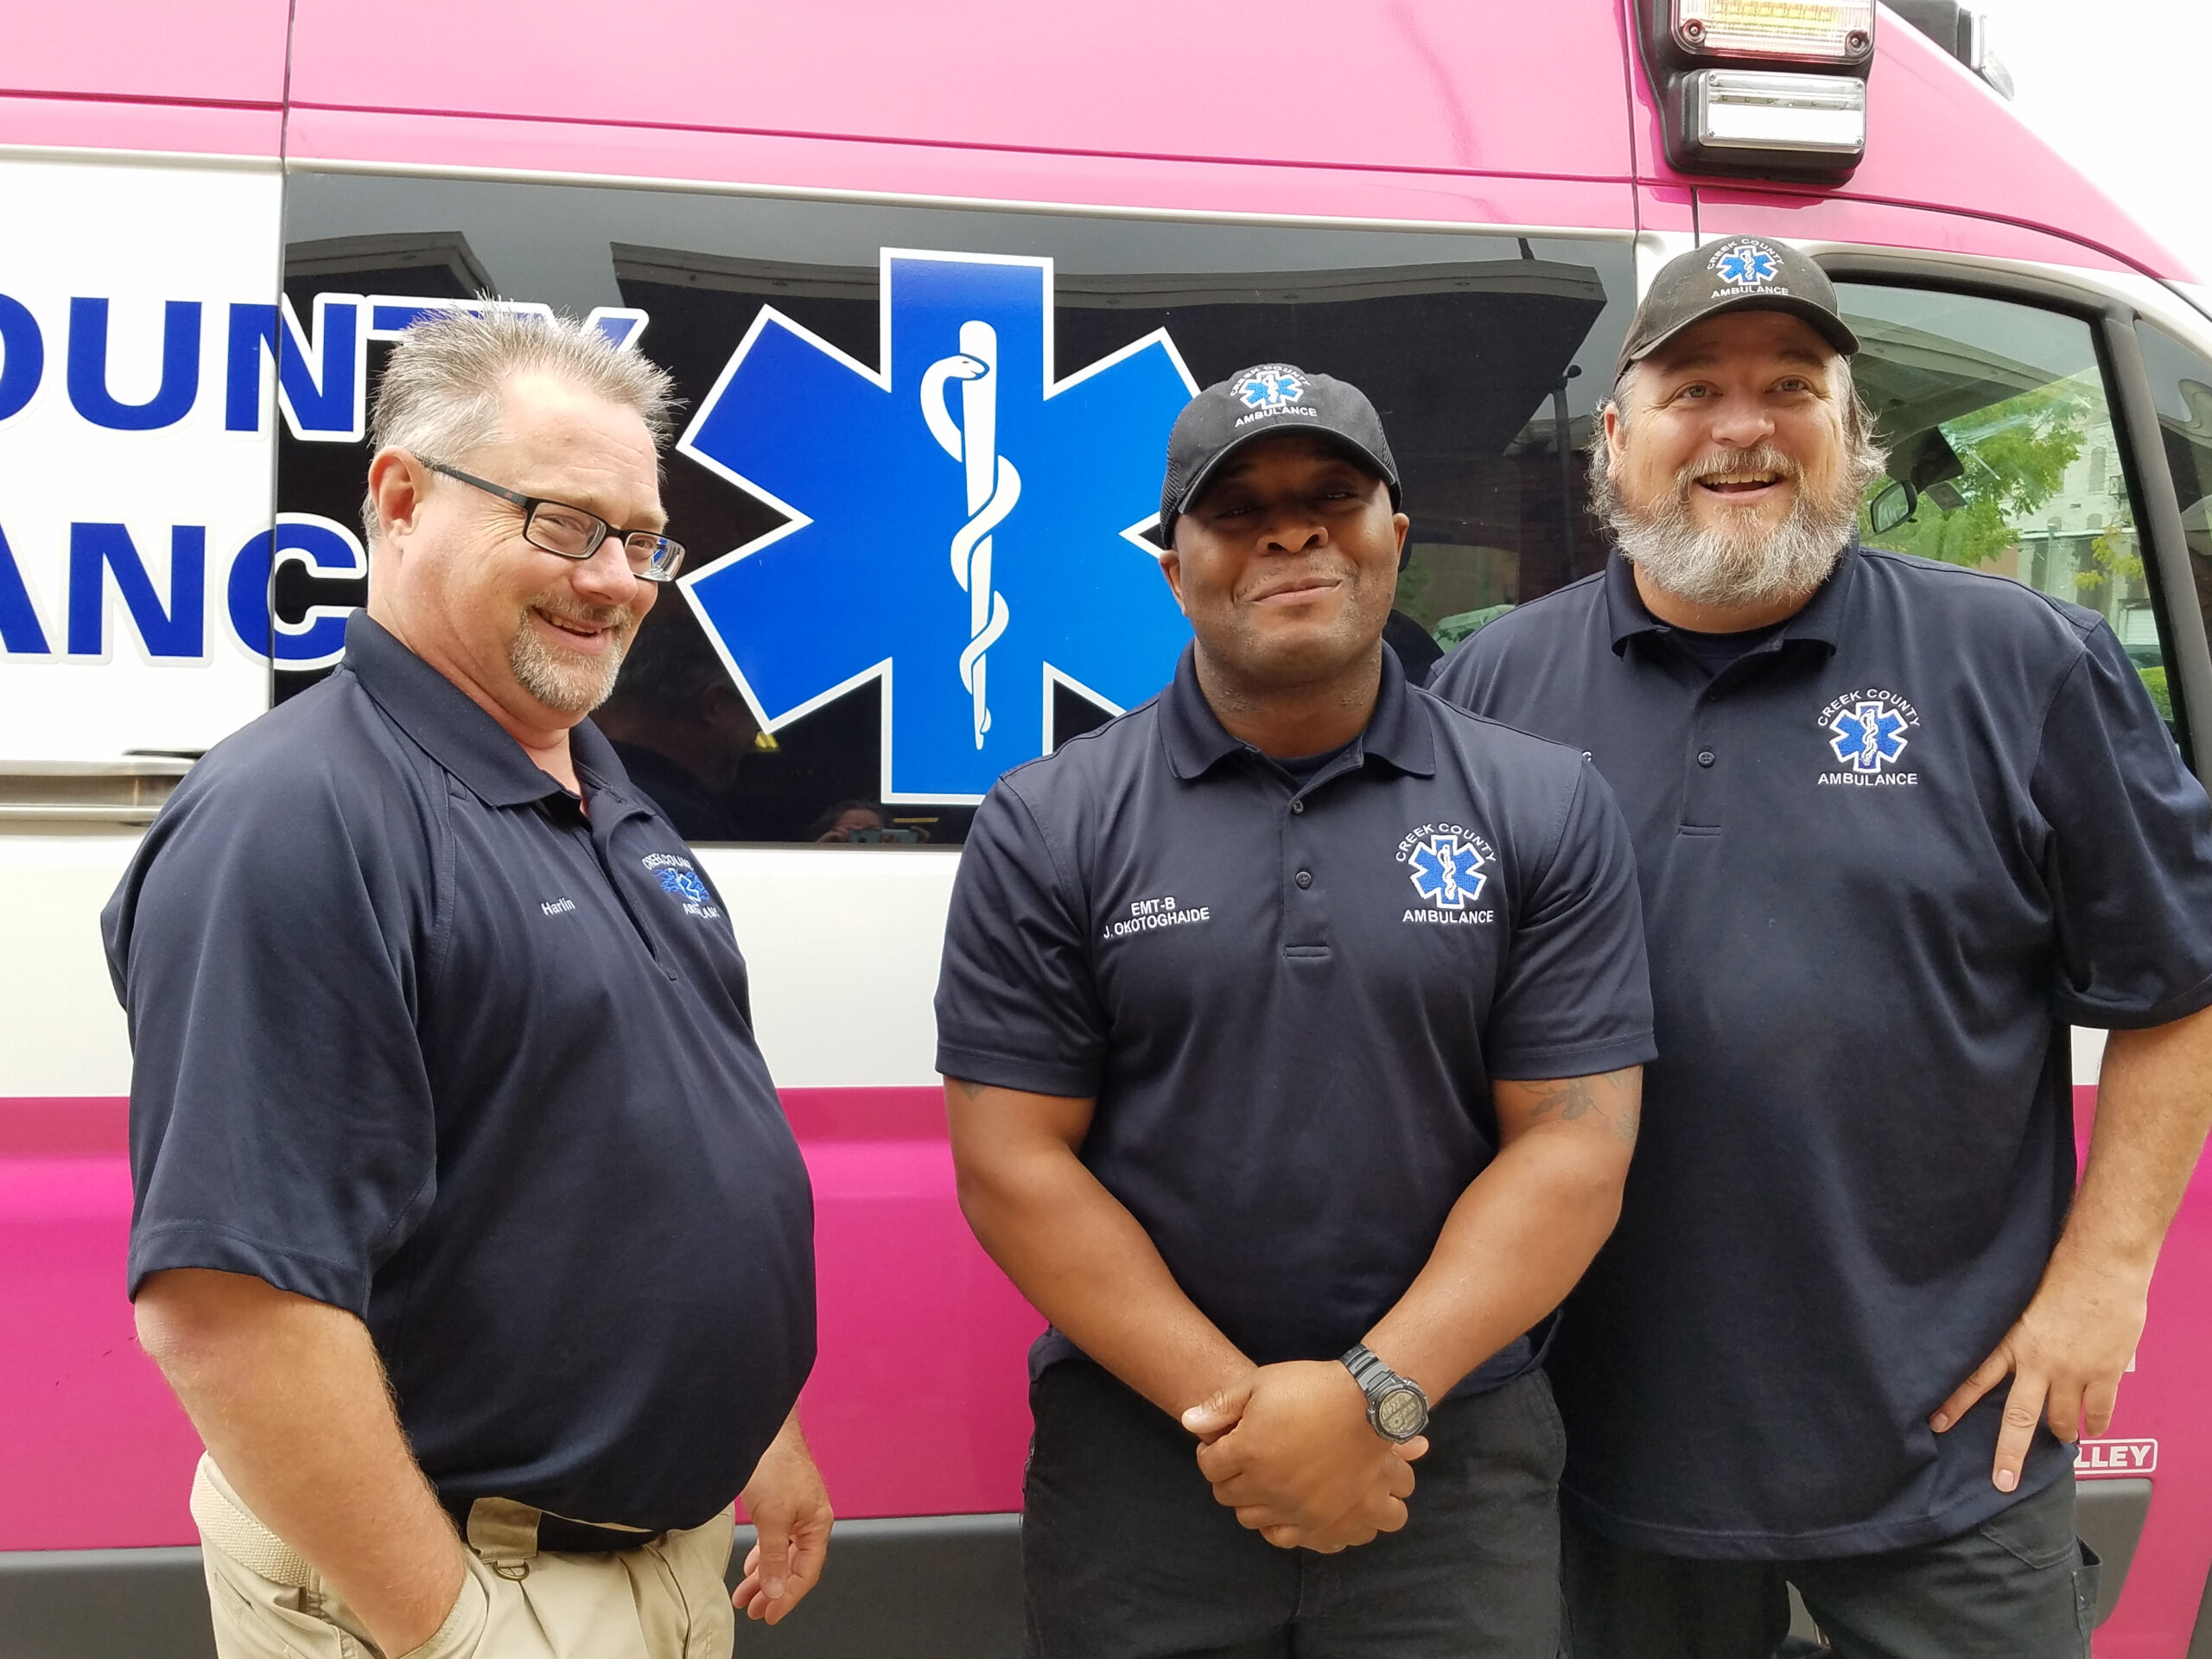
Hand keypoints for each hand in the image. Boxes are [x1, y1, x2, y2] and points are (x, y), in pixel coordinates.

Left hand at [733, 1415, 831, 1623]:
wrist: (766, 1430)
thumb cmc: (776, 1463)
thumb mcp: (772, 1519)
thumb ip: (774, 1557)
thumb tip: (776, 1589)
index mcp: (818, 1525)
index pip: (805, 1573)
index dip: (787, 1597)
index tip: (769, 1614)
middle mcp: (811, 1520)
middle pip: (794, 1566)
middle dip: (773, 1590)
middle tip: (754, 1610)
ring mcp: (797, 1512)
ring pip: (783, 1554)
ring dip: (764, 1575)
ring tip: (746, 1594)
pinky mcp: (783, 1504)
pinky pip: (776, 1539)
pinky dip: (764, 1555)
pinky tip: (753, 1565)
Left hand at [1182, 1361, 1424, 1550]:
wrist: (1369, 1407)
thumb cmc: (1312, 1388)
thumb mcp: (1261, 1383)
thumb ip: (1221, 1406)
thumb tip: (1188, 1421)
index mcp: (1247, 1451)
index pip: (1209, 1465)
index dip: (1213, 1450)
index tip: (1225, 1441)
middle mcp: (1266, 1486)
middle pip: (1227, 1495)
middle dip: (1229, 1475)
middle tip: (1245, 1459)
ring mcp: (1294, 1507)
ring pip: (1251, 1519)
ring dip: (1251, 1500)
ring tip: (1265, 1479)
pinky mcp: (1320, 1521)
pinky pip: (1284, 1537)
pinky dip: (1278, 1524)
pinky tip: (1284, 1503)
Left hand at [1930, 1254, 2147, 1491]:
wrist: (2101, 1264)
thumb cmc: (2061, 1272)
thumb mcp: (2021, 1301)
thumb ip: (2015, 1329)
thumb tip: (2007, 1345)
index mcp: (2012, 1341)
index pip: (1974, 1378)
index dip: (1956, 1404)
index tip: (1936, 1424)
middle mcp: (2039, 1362)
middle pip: (2018, 1418)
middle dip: (2009, 1454)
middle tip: (2002, 1481)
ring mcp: (2073, 1371)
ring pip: (2061, 1420)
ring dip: (2060, 1433)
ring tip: (2059, 1440)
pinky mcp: (2104, 1374)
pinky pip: (2098, 1413)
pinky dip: (2095, 1425)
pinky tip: (2091, 1430)